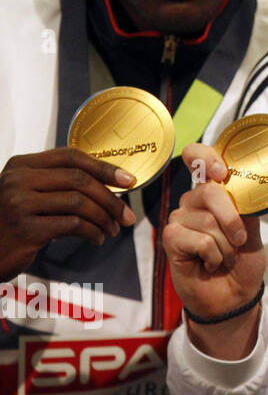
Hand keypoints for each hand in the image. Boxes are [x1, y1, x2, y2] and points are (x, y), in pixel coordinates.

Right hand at [0, 148, 136, 280]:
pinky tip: (97, 238)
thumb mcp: (29, 193)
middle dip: (111, 199)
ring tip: (113, 229)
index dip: (104, 167)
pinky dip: (93, 232)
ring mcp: (19, 203)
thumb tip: (110, 182)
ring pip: (79, 203)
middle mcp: (17, 180)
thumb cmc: (12, 222)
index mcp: (21, 165)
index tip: (129, 180)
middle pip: (80, 180)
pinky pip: (73, 225)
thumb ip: (58, 183)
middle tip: (127, 215)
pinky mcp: (25, 229)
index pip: (71, 156)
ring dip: (105, 218)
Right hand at [162, 142, 265, 358]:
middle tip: (241, 240)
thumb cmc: (242, 261)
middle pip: (209, 191)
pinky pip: (198, 239)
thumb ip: (246, 207)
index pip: (198, 158)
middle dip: (232, 219)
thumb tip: (244, 186)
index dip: (205, 156)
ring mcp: (179, 219)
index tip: (221, 171)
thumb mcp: (254, 231)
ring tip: (223, 257)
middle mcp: (193, 201)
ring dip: (226, 245)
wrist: (234, 296)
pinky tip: (207, 263)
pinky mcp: (170, 239)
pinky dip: (212, 255)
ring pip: (208, 220)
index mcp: (214, 192)